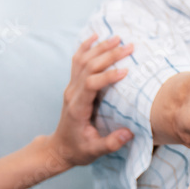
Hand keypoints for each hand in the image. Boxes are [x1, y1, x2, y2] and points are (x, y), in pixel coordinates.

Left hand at [49, 35, 134, 168]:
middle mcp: (72, 93)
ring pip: (83, 60)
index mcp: (77, 107)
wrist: (60, 148)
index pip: (90, 84)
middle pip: (88, 66)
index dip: (107, 76)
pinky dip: (86, 47)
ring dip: (100, 47)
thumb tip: (129, 133)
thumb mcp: (94, 151)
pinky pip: (77, 61)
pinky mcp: (73, 85)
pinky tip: (95, 37)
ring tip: (119, 39)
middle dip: (109, 55)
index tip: (126, 71)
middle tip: (130, 47)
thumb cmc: (78, 150)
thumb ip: (111, 143)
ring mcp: (71, 87)